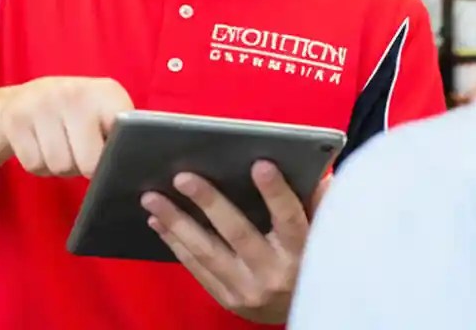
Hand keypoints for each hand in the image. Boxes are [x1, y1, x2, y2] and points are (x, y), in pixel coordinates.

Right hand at [0, 76, 132, 177]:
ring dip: (62, 167)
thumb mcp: (104, 111)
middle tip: (81, 151)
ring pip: (60, 167)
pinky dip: (40, 165)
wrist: (25, 99)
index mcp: (107, 92)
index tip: (111, 157)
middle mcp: (75, 92)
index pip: (123, 139)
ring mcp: (42, 104)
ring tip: (62, 146)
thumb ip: (121, 134)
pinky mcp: (16, 119)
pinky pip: (35, 165)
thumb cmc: (76, 113)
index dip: (116, 158)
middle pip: (89, 163)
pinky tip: (42, 146)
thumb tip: (135, 168)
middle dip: (85, 167)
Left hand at [141, 161, 331, 324]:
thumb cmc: (309, 259)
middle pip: (239, 233)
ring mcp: (248, 290)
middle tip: (182, 177)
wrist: (300, 310)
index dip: (276, 193)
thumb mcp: (323, 233)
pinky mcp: (228, 299)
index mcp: (303, 253)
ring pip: (207, 252)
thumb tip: (314, 171)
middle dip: (209, 203)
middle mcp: (274, 274)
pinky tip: (158, 221)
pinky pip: (197, 268)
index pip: (291, 220)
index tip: (260, 164)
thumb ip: (319, 203)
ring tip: (152, 198)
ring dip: (176, 222)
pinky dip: (176, 243)